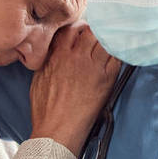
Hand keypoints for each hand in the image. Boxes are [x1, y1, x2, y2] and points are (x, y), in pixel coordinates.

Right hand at [29, 23, 120, 152]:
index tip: (83, 32)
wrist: (56, 130)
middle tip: (99, 37)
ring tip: (110, 44)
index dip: (80, 28)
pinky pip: (118, 57)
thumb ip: (49, 58)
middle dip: (96, 31)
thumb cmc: (45, 109)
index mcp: (57, 54)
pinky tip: (118, 54)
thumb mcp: (38, 77)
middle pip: (92, 30)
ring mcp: (93, 66)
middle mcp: (76, 56)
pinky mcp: (106, 79)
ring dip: (108, 40)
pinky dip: (119, 53)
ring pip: (106, 40)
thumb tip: (55, 50)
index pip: (72, 28)